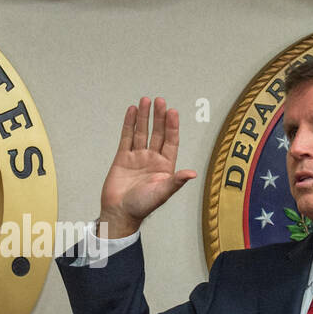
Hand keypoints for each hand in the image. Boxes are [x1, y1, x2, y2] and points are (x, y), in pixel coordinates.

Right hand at [98, 97, 195, 237]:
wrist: (119, 212)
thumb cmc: (142, 206)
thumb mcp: (162, 193)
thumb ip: (176, 181)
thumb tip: (192, 173)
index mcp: (165, 166)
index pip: (171, 141)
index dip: (172, 127)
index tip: (172, 112)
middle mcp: (152, 159)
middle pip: (158, 133)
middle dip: (159, 117)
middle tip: (159, 101)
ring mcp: (137, 157)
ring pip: (142, 132)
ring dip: (144, 117)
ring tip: (145, 101)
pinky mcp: (123, 158)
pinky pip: (127, 137)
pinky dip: (129, 124)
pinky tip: (132, 111)